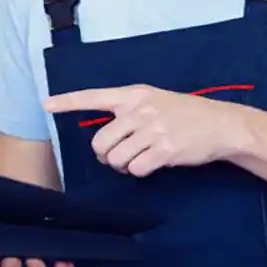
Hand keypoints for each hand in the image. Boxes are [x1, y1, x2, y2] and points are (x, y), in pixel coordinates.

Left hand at [44, 84, 251, 176]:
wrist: (221, 124)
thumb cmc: (185, 113)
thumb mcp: (155, 100)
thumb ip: (129, 111)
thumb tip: (105, 137)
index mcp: (135, 95)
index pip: (94, 96)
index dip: (68, 102)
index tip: (46, 104)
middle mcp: (141, 110)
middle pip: (100, 142)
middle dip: (105, 155)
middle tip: (119, 156)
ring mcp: (153, 129)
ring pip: (116, 158)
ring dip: (123, 166)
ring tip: (137, 160)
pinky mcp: (165, 149)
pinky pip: (137, 169)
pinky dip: (140, 172)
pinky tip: (152, 164)